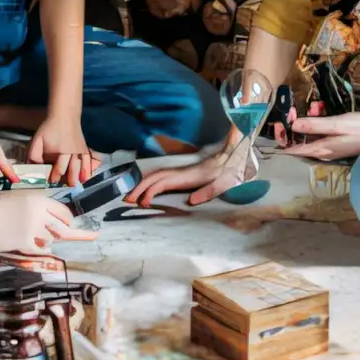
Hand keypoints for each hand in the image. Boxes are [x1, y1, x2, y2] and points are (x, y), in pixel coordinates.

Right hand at [0, 191, 92, 254]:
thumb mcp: (19, 200)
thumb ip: (37, 208)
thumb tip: (53, 221)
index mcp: (38, 200)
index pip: (63, 211)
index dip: (69, 219)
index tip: (75, 225)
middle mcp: (39, 213)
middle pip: (63, 227)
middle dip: (75, 233)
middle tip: (92, 236)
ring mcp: (33, 228)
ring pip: (52, 239)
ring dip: (48, 241)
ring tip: (38, 238)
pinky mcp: (25, 242)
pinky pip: (41, 249)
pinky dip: (43, 251)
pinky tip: (43, 250)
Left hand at [29, 113, 99, 187]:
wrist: (65, 116)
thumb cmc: (50, 129)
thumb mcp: (38, 140)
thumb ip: (34, 155)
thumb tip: (32, 168)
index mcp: (61, 149)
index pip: (59, 165)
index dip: (56, 174)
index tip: (52, 181)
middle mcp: (72, 150)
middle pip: (74, 166)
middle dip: (71, 177)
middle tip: (69, 186)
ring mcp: (80, 149)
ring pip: (83, 164)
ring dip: (82, 174)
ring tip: (81, 183)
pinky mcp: (85, 149)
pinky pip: (89, 159)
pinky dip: (90, 168)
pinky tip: (88, 176)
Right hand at [127, 144, 246, 207]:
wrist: (233, 156)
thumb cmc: (229, 171)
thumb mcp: (224, 183)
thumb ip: (209, 191)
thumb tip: (191, 202)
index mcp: (189, 176)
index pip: (163, 182)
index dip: (151, 191)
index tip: (143, 202)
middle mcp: (181, 172)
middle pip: (154, 177)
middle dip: (139, 188)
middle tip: (126, 201)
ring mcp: (181, 172)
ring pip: (155, 176)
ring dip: (141, 185)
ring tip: (130, 198)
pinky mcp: (182, 175)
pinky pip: (161, 178)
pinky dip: (150, 185)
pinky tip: (146, 194)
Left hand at [289, 112, 359, 161]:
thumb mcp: (337, 124)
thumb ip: (315, 125)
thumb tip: (293, 125)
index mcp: (323, 149)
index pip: (297, 150)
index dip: (285, 143)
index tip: (275, 135)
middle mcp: (326, 152)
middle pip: (303, 146)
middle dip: (294, 133)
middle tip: (287, 118)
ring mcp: (333, 150)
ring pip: (312, 141)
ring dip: (305, 130)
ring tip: (299, 116)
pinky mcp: (340, 145)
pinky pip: (321, 138)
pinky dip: (316, 129)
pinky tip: (317, 120)